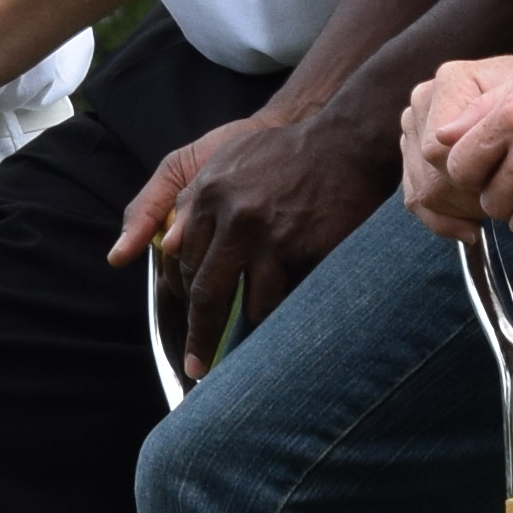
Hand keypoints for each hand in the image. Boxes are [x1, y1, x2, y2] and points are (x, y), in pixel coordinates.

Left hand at [119, 93, 398, 337]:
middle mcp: (235, 217)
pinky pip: (293, 299)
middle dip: (201, 337)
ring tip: (255, 343)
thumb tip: (169, 246)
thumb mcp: (227, 162)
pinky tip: (291, 321)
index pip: (184, 264)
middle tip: (196, 369)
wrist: (344, 144)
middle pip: (208, 294)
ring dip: (255, 325)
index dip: (185, 302)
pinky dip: (290, 312)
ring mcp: (273, 237)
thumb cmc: (284, 155)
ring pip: (253, 306)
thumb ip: (193, 202)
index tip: (186, 328)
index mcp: (209, 195)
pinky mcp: (308, 251)